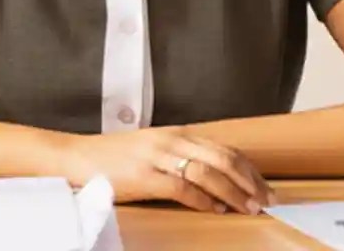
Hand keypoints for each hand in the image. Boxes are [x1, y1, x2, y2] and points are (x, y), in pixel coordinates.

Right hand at [58, 126, 275, 213]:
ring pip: (207, 172)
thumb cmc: (115, 157)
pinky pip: (181, 188)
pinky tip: (215, 209)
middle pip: (222, 158)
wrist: (78, 157)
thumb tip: (216, 177)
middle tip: (265, 199)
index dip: (249, 168)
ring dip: (232, 192)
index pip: (224, 149)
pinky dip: (202, 200)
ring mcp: (157, 157)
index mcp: (177, 133)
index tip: (264, 186)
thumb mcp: (154, 148)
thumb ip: (182, 156)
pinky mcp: (144, 176)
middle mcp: (170, 141)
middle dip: (249, 181)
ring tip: (247, 207)